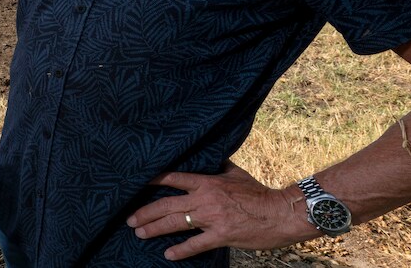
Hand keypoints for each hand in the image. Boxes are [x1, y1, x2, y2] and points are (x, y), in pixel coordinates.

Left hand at [125, 161, 315, 260]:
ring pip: (175, 223)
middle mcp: (205, 199)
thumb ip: (218, 167)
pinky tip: (167, 254)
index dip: (153, 180)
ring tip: (140, 233)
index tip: (136, 183)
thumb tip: (208, 156)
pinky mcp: (221, 235)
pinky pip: (195, 244)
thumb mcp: (236, 173)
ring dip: (154, 228)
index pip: (174, 178)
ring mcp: (211, 218)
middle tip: (130, 219)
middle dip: (146, 212)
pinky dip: (180, 250)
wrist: (280, 212)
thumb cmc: (258, 193)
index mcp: (207, 182)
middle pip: (167, 204)